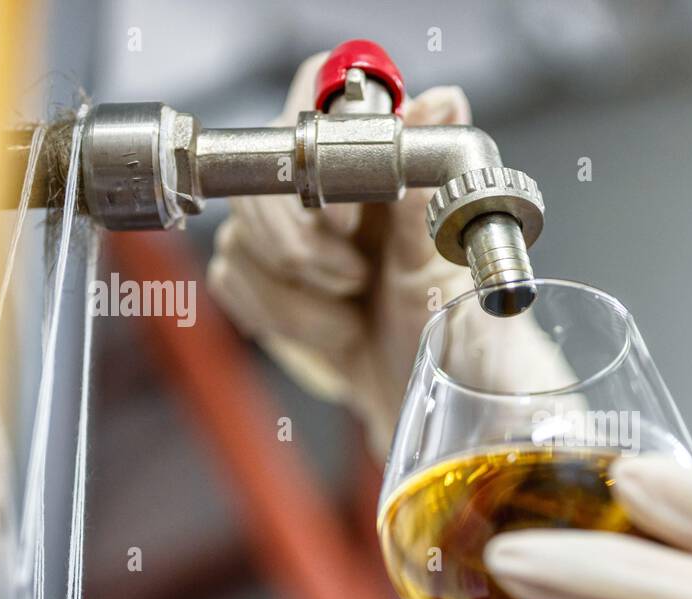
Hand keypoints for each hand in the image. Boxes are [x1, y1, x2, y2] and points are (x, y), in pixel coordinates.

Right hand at [207, 52, 473, 455]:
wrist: (437, 408)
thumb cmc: (458, 342)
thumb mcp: (450, 272)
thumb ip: (429, 193)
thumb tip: (443, 105)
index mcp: (386, 169)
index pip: (323, 97)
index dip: (318, 155)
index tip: (345, 220)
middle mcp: (336, 190)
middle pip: (262, 174)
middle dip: (299, 243)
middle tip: (354, 280)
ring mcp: (297, 232)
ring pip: (239, 234)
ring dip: (295, 292)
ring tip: (352, 312)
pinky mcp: (269, 277)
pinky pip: (232, 279)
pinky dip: (280, 318)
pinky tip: (331, 331)